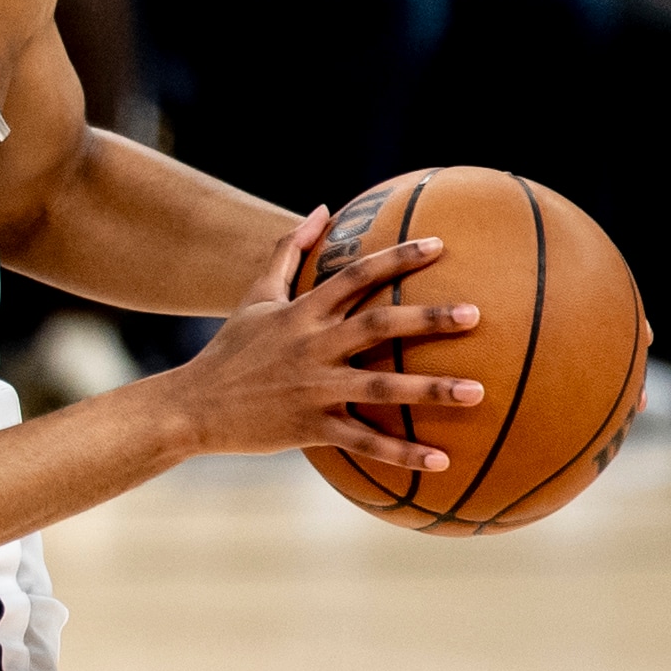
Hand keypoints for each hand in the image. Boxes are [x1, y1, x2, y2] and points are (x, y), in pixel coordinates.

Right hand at [143, 206, 484, 475]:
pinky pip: (364, 442)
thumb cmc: (229, 351)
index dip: (397, 258)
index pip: (355, 275)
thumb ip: (286, 251)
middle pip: (378, 325)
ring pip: (381, 386)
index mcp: (302, 312)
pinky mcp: (310, 428)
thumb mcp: (255, 297)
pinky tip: (440, 461)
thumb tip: (320, 209)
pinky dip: (401, 454)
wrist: (192, 408)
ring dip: (431, 390)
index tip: (440, 247)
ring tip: (479, 393)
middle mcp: (311, 347)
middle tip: (476, 314)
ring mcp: (313, 389)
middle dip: (428, 319)